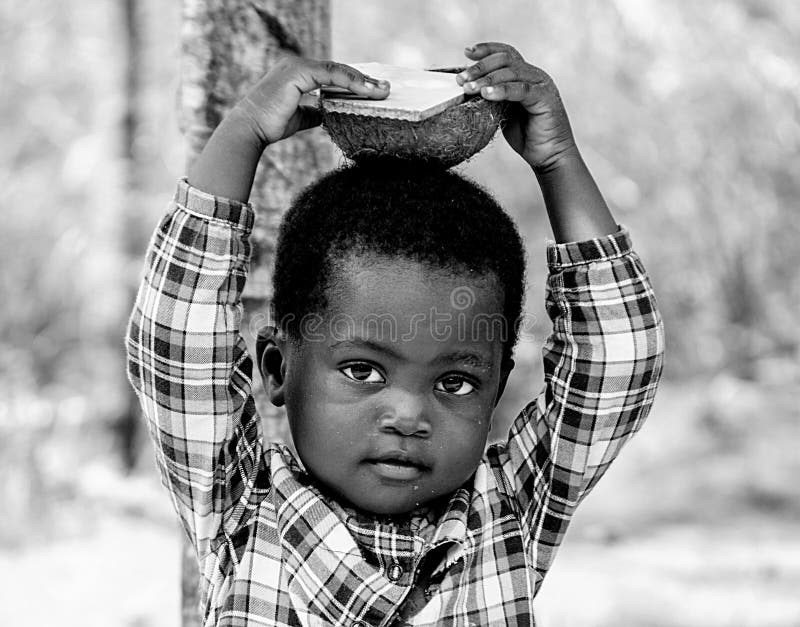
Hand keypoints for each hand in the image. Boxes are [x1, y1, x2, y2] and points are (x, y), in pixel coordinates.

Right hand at [233, 55, 389, 146]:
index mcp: (297, 73)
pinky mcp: (297, 73)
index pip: (332, 74)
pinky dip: (350, 82)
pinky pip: (330, 75)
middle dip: (364, 80)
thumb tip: (328, 115)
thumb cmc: (270, 125)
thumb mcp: (299, 118)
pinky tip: (366, 90)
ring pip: (337, 70)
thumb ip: (314, 112)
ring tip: (382, 90)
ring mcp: (296, 66)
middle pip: (339, 70)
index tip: (374, 91)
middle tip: (386, 89)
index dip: (354, 82)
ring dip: (362, 81)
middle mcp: (297, 65)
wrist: (249, 129)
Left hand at [456, 42, 576, 171]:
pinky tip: (487, 94)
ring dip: (486, 79)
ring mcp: (540, 85)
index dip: (486, 49)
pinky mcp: (545, 98)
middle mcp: (534, 75)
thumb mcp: (503, 111)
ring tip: (468, 89)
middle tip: (461, 79)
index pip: (505, 53)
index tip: (467, 52)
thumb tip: (467, 88)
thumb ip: (492, 97)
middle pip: (505, 59)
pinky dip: (502, 90)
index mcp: (524, 75)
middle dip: (480, 67)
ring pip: (511, 72)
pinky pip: (521, 89)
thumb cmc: (525, 135)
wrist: (549, 155)